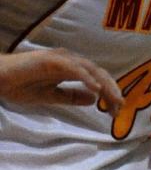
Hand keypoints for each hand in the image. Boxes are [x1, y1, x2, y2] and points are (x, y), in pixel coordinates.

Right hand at [0, 49, 121, 111]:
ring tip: (114, 100)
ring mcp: (61, 59)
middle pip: (98, 73)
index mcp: (71, 69)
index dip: (109, 93)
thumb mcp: (51, 96)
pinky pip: (74, 69)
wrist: (0, 78)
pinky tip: (96, 89)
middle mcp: (70, 60)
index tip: (116, 110)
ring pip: (90, 70)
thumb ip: (71, 97)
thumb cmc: (22, 85)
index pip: (96, 79)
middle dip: (112, 90)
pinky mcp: (52, 60)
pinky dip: (87, 78)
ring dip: (104, 85)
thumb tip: (94, 99)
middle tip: (120, 108)